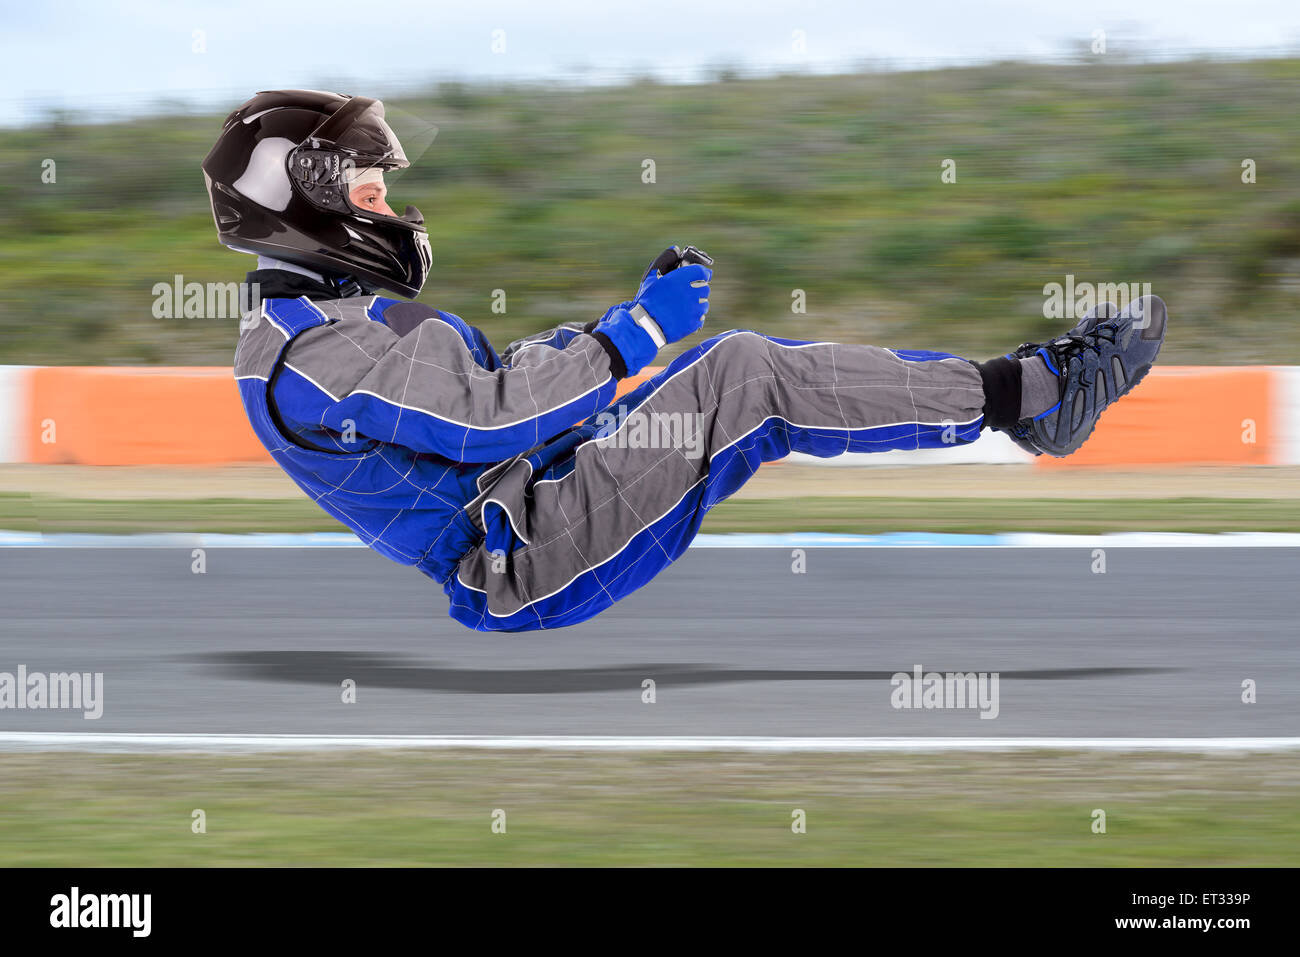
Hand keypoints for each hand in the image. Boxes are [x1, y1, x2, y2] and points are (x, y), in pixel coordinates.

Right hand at [592, 246, 713, 376]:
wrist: (646, 325)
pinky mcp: (694, 323)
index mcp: (682, 279)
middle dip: (699, 288)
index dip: (703, 273)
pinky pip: (701, 317)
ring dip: (698, 303)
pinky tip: (684, 316)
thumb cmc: (647, 299)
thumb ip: (665, 259)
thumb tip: (675, 250)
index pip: (702, 271)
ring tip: (685, 306)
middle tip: (689, 292)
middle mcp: (692, 292)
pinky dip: (695, 316)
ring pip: (704, 303)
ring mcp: (695, 309)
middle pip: (705, 287)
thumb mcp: (652, 275)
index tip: (702, 275)